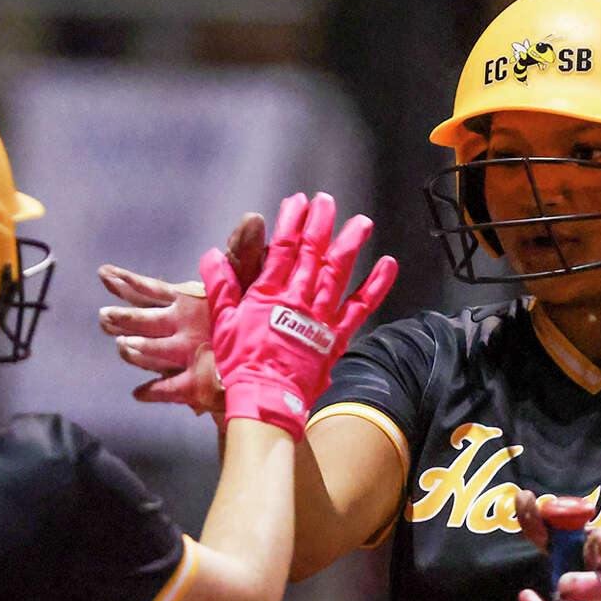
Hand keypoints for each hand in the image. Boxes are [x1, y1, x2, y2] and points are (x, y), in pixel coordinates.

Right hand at [97, 212, 265, 415]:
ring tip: (124, 347)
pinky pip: (169, 389)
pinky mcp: (192, 383)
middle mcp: (174, 329)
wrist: (263, 355)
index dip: (125, 282)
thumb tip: (252, 217)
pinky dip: (154, 390)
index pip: (148, 291)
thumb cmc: (250, 313)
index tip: (104, 274)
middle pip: (141, 322)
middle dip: (123, 319)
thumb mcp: (248, 279)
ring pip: (150, 352)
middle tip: (106, 317)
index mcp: (183, 304)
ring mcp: (180, 357)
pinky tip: (139, 392)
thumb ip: (244, 251)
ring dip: (136, 350)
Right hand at [201, 191, 397, 439]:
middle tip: (327, 201)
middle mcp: (298, 299)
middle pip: (313, 253)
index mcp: (269, 294)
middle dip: (320, 224)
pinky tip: (388, 265)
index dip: (291, 222)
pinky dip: (376, 285)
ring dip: (350, 244)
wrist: (266, 398)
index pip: (283, 249)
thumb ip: (220, 287)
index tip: (298, 202)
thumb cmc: (241, 363)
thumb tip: (212, 256)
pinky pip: (361, 307)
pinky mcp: (336, 336)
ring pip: (338, 273)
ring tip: (361, 222)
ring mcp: (320, 317)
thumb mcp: (223, 323)